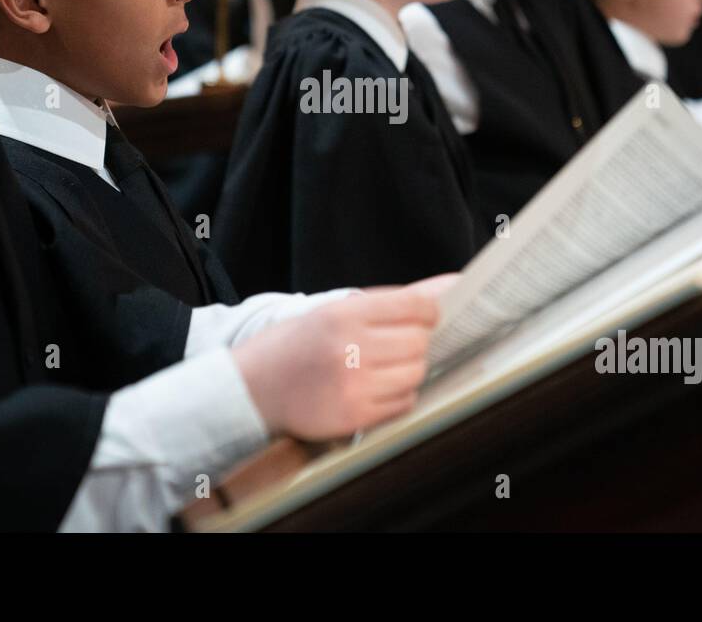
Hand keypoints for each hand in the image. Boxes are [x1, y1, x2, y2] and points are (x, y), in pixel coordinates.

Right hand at [232, 275, 450, 440]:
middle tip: (397, 344)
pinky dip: (399, 395)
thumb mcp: (334, 310)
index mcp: (343, 314)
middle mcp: (349, 348)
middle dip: (417, 342)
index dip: (429, 311)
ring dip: (409, 369)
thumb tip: (449, 285)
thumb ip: (392, 300)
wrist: (251, 389)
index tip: (427, 316)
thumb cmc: (296, 344)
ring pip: (416, 373)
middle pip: (419, 341)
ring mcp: (353, 385)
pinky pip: (404, 403)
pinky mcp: (354, 417)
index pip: (414, 306)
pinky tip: (375, 388)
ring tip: (383, 367)